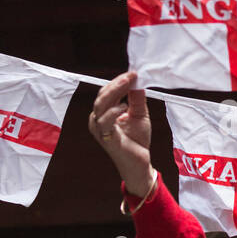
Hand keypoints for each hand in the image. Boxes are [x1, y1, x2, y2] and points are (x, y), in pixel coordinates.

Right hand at [88, 70, 154, 197]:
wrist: (139, 163)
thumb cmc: (137, 140)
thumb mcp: (139, 114)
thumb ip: (137, 99)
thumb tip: (137, 81)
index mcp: (103, 113)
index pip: (106, 92)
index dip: (118, 81)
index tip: (133, 73)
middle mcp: (97, 120)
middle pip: (101, 95)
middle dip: (117, 84)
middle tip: (131, 76)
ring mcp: (99, 129)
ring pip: (100, 105)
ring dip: (115, 92)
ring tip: (129, 85)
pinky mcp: (105, 138)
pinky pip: (104, 121)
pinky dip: (114, 111)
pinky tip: (125, 106)